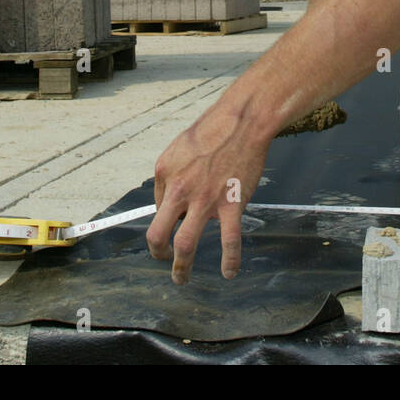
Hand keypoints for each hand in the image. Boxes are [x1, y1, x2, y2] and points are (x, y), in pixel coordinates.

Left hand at [146, 108, 272, 284]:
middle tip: (162, 260)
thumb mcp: (178, 149)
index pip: (157, 207)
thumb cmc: (212, 131)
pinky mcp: (231, 205)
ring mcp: (205, 201)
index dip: (165, 217)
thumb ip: (171, 176)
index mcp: (165, 175)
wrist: (242, 122)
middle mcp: (180, 191)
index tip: (174, 221)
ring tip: (181, 277)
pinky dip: (229, 262)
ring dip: (181, 267)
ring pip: (185, 245)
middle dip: (157, 253)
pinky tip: (229, 273)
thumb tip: (168, 201)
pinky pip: (229, 241)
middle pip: (157, 234)